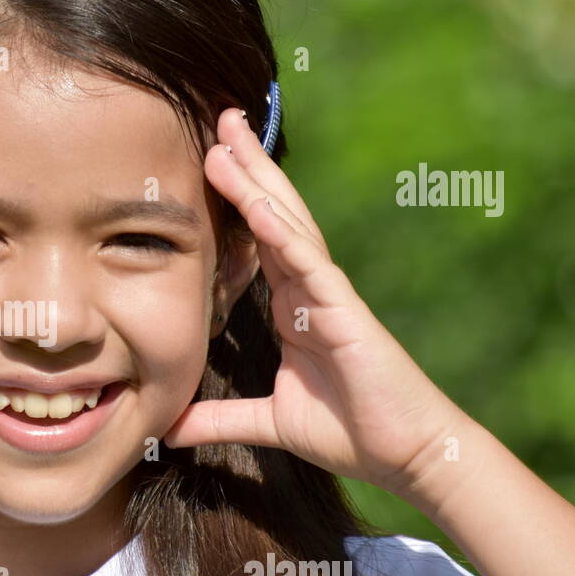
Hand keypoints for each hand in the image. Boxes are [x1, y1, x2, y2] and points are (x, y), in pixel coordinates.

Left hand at [163, 108, 466, 499]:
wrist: (404, 456)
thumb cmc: (348, 432)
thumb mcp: (267, 422)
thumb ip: (219, 418)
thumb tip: (169, 427)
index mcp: (292, 307)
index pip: (256, 240)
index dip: (233, 200)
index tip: (204, 161)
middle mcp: (310, 290)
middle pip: (272, 215)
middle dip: (246, 167)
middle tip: (218, 119)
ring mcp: (329, 295)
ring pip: (288, 225)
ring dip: (257, 181)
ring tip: (228, 139)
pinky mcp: (346, 312)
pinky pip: (309, 263)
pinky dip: (284, 231)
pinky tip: (259, 202)